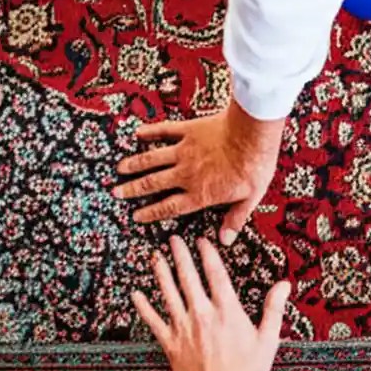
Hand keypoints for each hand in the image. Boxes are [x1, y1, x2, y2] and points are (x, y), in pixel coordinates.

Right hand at [114, 102, 283, 244]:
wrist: (253, 134)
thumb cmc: (254, 166)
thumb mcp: (250, 198)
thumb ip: (235, 219)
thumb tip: (225, 240)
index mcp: (200, 193)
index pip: (170, 207)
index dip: (151, 213)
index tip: (136, 216)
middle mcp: (186, 174)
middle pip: (153, 184)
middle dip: (133, 189)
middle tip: (116, 192)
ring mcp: (184, 151)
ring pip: (152, 159)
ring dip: (135, 164)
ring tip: (120, 168)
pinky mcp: (188, 130)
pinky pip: (165, 131)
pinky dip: (150, 132)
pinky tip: (138, 133)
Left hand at [131, 235, 290, 370]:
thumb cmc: (247, 370)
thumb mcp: (268, 338)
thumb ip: (273, 309)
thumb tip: (284, 285)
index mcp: (227, 311)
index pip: (215, 274)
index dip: (207, 254)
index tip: (201, 240)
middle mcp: (202, 314)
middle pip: (188, 278)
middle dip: (180, 256)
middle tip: (173, 240)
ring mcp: (183, 328)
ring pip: (169, 294)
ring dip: (161, 273)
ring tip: (155, 257)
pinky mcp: (170, 343)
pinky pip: (153, 321)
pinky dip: (144, 307)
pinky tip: (136, 294)